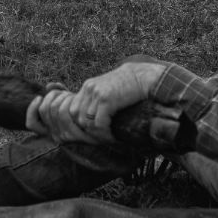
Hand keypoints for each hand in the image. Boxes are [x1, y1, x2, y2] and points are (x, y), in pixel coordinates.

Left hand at [25, 61, 166, 144]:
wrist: (144, 77)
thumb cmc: (130, 88)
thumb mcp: (109, 92)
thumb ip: (97, 103)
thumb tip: (90, 125)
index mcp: (87, 88)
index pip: (73, 111)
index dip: (81, 125)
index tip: (93, 134)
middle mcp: (88, 89)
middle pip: (77, 118)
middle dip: (87, 132)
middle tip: (101, 139)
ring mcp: (96, 93)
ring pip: (87, 123)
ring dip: (97, 135)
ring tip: (109, 139)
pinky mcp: (106, 99)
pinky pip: (99, 123)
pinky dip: (105, 134)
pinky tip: (114, 137)